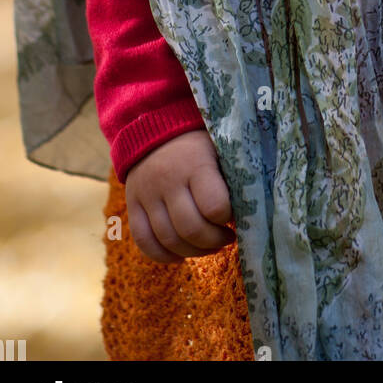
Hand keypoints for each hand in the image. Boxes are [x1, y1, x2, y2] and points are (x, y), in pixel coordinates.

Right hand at [124, 129, 235, 262]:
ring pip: (168, 240)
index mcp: (195, 164)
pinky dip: (163, 256)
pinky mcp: (133, 205)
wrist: (154, 127)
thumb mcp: (220, 149)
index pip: (214, 206)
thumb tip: (249, 213)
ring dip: (194, 251)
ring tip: (210, 245)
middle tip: (227, 237)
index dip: (228, 218)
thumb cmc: (199, 142)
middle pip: (190, 229)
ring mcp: (146, 195)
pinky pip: (144, 241)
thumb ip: (232, 177)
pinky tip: (182, 254)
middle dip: (214, 241)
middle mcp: (167, 180)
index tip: (236, 216)